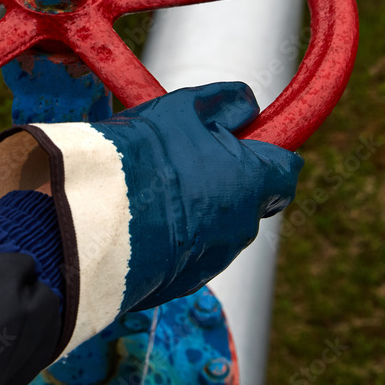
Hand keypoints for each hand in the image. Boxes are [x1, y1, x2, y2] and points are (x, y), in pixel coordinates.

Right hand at [88, 81, 301, 310]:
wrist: (97, 217)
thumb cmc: (143, 156)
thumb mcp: (182, 108)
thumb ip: (224, 102)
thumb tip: (247, 104)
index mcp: (251, 182)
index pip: (287, 172)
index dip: (270, 155)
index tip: (246, 143)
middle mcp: (242, 226)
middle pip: (248, 200)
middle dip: (225, 181)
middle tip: (184, 161)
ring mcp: (214, 259)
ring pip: (217, 228)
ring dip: (198, 210)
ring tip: (152, 192)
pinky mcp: (184, 282)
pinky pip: (189, 254)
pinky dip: (174, 238)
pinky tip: (140, 221)